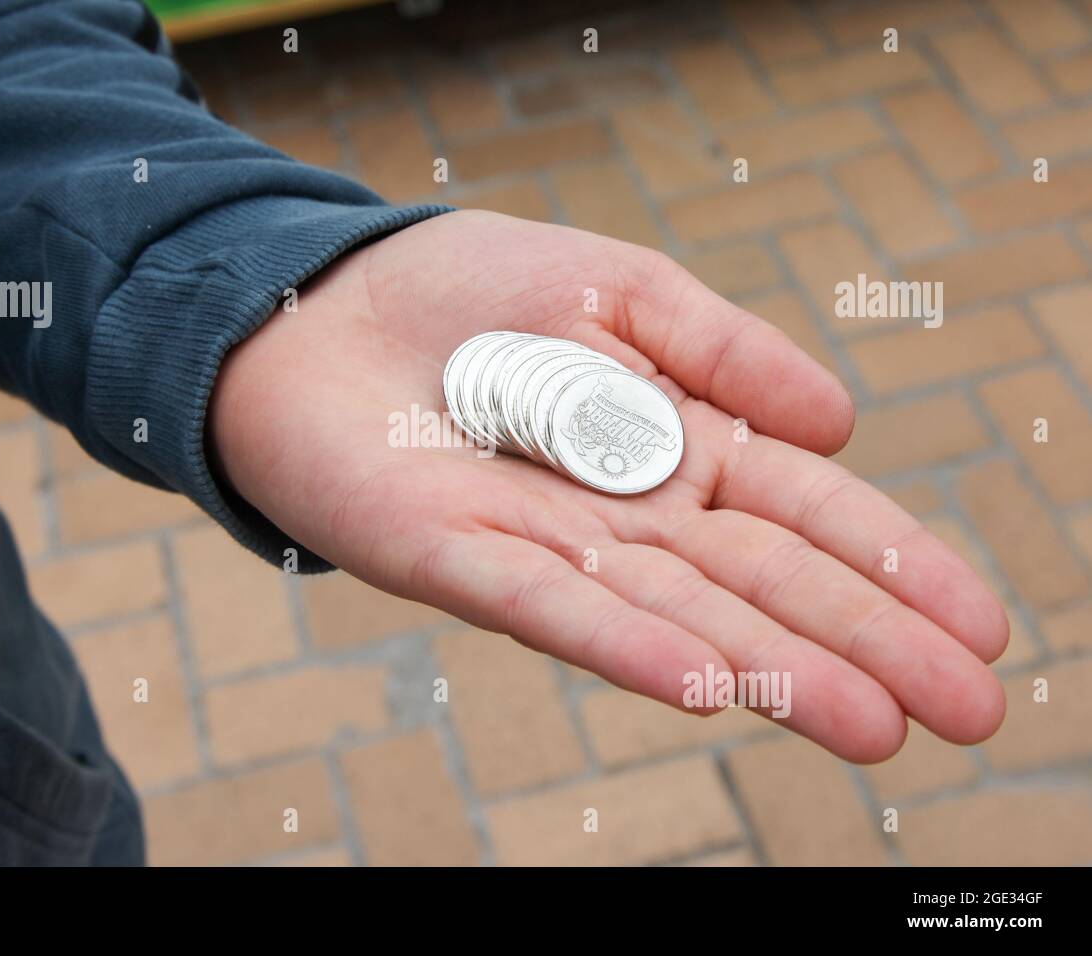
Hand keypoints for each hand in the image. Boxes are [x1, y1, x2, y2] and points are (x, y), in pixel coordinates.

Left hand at [209, 210, 1007, 762]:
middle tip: (970, 714)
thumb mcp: (617, 285)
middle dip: (869, 642)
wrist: (314, 308)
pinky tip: (704, 683)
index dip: (893, 564)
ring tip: (875, 726)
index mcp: (675, 444)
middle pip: (763, 581)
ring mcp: (548, 543)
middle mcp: (626, 512)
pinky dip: (626, 643)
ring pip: (680, 611)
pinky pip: (550, 607)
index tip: (979, 626)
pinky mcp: (456, 559)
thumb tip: (845, 421)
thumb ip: (723, 348)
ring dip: (777, 668)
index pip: (806, 510)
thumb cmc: (460, 292)